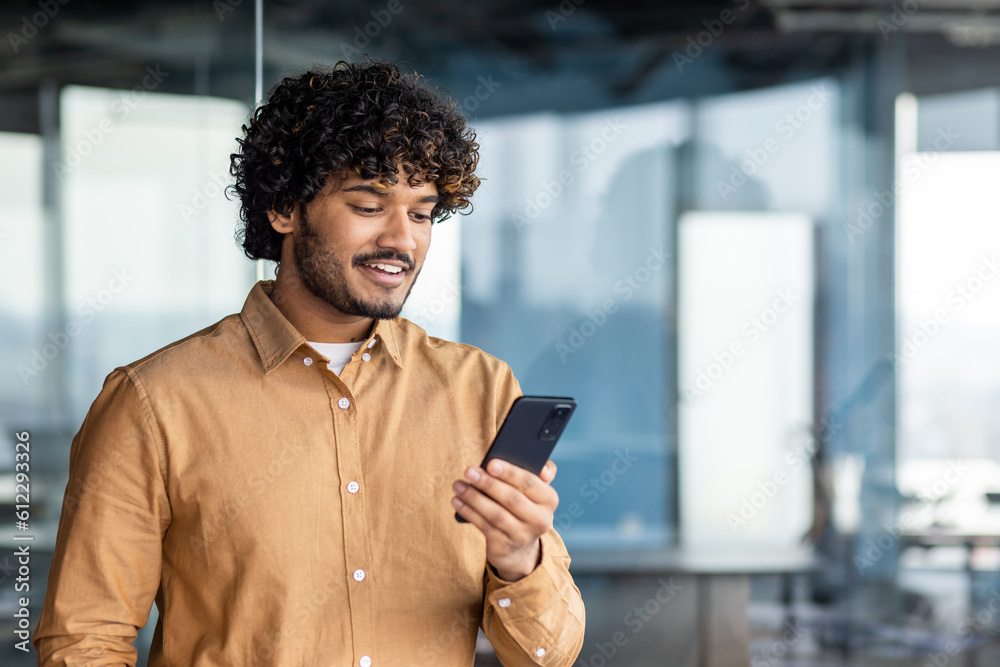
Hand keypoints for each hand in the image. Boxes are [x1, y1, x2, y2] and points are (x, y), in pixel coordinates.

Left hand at [452, 459, 558, 580]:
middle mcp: (540, 519)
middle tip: (469, 471)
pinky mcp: (504, 546)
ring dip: (474, 498)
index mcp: (549, 499)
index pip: (530, 483)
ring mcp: (522, 535)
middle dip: (488, 483)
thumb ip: (541, 470)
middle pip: (512, 499)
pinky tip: (457, 501)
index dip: (510, 473)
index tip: (490, 463)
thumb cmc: (524, 505)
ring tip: (458, 485)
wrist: (520, 547)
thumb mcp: (535, 489)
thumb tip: (543, 469)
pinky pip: (484, 526)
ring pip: (496, 514)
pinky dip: (469, 512)